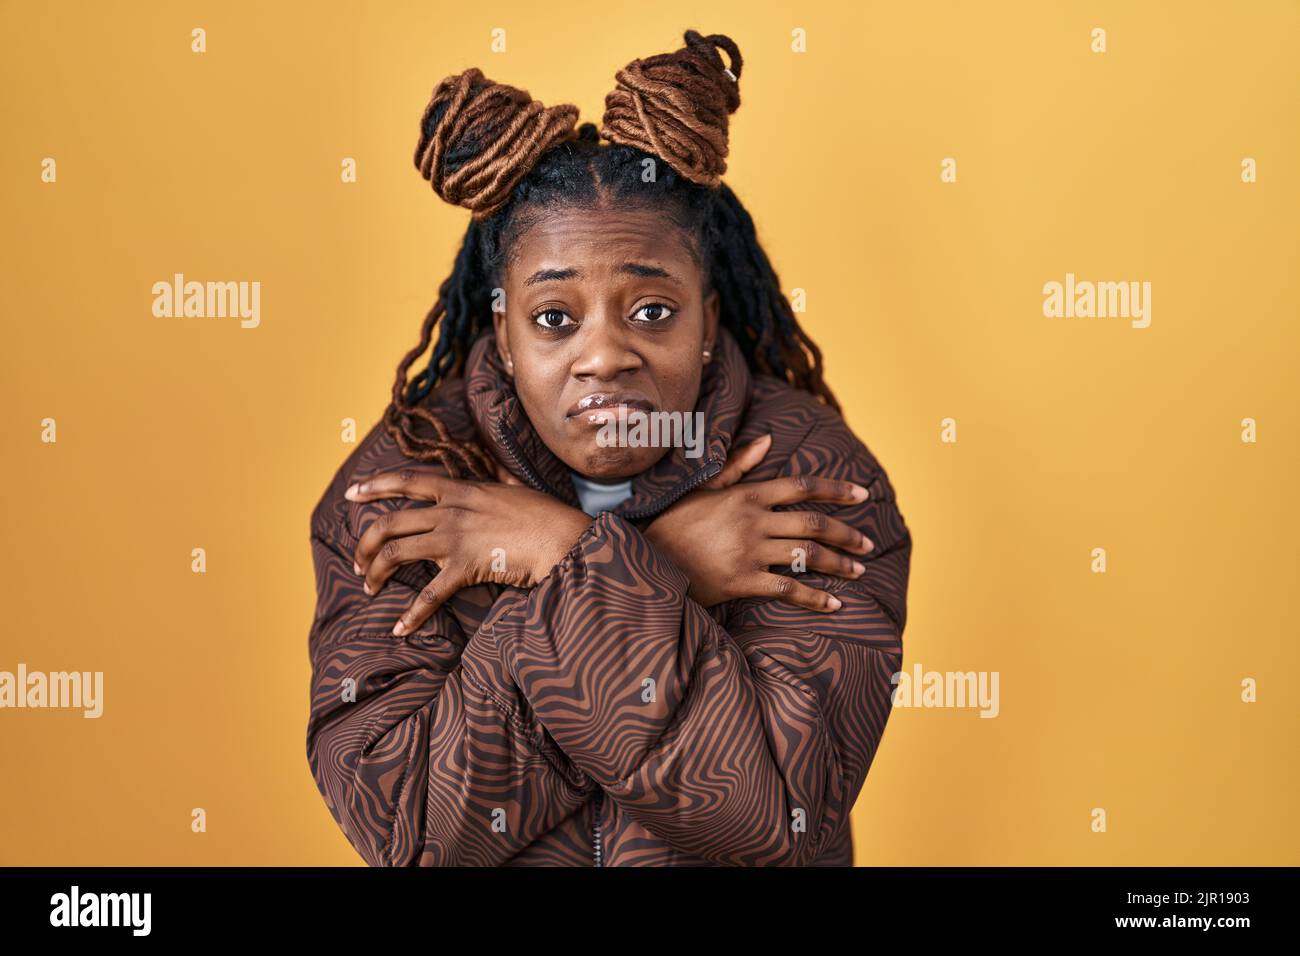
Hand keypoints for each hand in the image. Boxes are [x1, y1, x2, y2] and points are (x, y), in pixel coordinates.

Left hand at [344, 464, 592, 635]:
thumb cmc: (545, 515)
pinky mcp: (464, 568)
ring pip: (395, 553)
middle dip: (364, 544)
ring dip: (375, 573)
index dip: (374, 485)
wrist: (563, 538)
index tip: (351, 493)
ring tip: (369, 588)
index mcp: (460, 489)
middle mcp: (450, 511)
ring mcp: (455, 538)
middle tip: (357, 562)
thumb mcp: (515, 488)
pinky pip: (428, 595)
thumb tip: (497, 467)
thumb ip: (498, 478)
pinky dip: (410, 615)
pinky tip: (398, 629)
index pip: (407, 480)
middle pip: (388, 522)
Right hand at [643, 434, 873, 611]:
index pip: (802, 486)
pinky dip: (815, 599)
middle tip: (868, 544)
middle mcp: (753, 520)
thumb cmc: (675, 522)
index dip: (837, 490)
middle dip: (846, 534)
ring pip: (807, 556)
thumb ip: (740, 465)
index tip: (863, 496)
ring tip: (858, 571)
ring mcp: (748, 551)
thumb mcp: (705, 487)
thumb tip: (769, 440)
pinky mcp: (742, 581)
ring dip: (839, 564)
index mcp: (747, 494)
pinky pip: (788, 589)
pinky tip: (834, 605)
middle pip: (813, 523)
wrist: (647, 557)